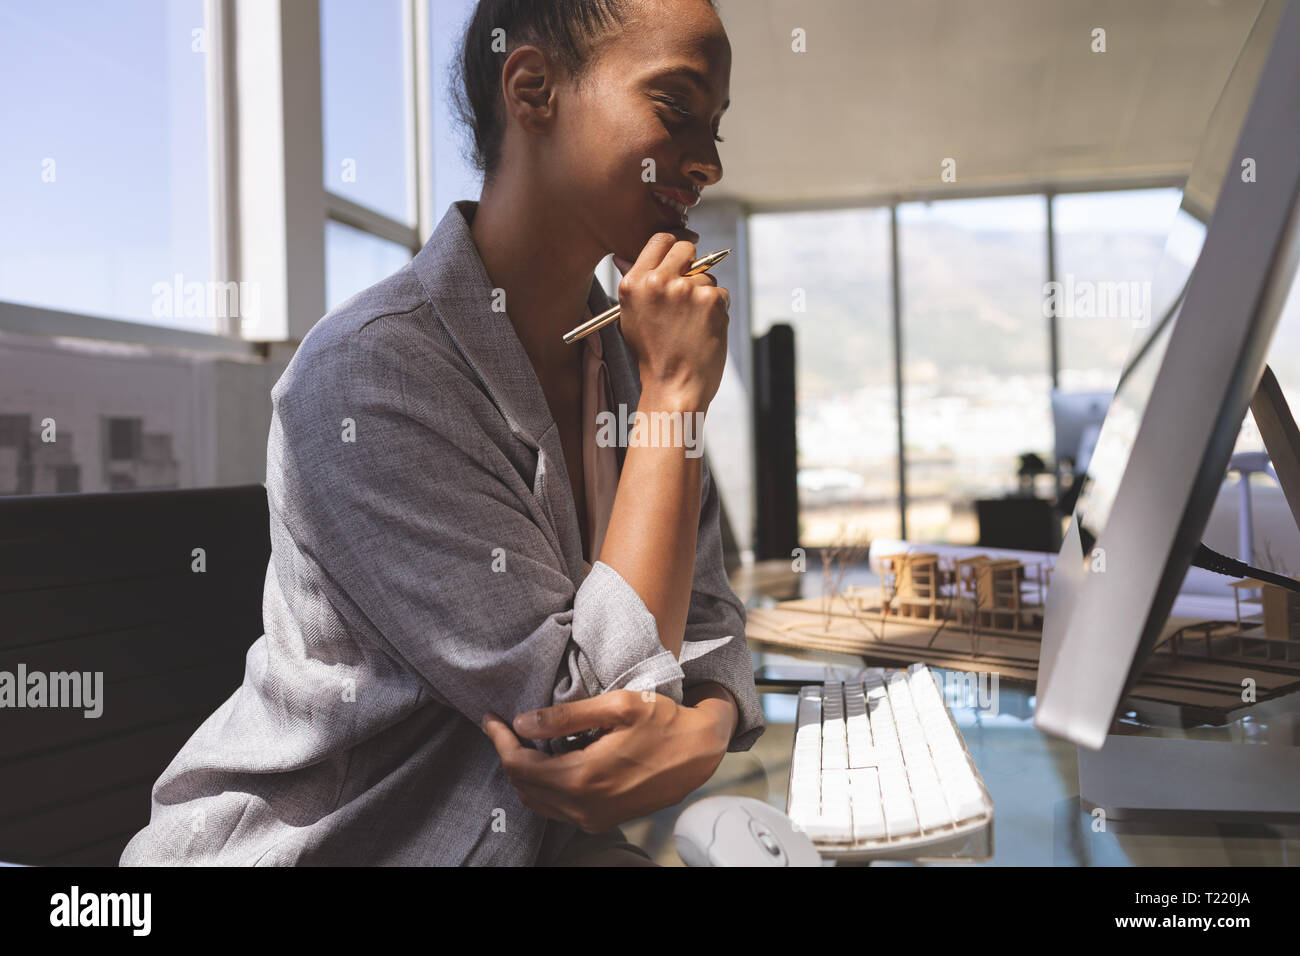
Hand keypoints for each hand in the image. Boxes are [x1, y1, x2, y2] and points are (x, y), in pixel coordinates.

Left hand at [481, 689, 734, 833]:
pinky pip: (558, 809)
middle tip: (503, 727)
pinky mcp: (603, 820)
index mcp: (583, 778)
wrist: (701, 752)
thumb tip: (521, 723)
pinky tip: (550, 761)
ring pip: (538, 802)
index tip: (490, 718)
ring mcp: (594, 819)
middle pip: (524, 786)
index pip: (519, 766)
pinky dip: (545, 787)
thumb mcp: (616, 707)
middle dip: (508, 755)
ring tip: (523, 742)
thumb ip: (565, 716)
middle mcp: (584, 807)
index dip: (499, 741)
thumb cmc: (663, 721)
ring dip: (524, 773)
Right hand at [612, 234, 729, 411]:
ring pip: (706, 275)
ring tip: (691, 324)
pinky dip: (717, 310)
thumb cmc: (654, 356)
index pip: (659, 240)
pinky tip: (704, 330)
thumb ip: (637, 284)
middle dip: (691, 265)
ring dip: (704, 294)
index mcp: (634, 284)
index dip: (672, 249)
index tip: (679, 259)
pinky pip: (721, 293)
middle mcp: (658, 282)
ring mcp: (686, 290)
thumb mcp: (631, 317)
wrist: (674, 387)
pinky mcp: (711, 300)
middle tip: (689, 290)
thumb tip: (627, 257)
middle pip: (685, 248)